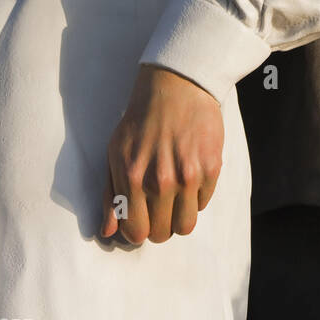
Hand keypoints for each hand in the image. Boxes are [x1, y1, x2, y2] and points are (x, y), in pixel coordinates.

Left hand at [101, 65, 223, 244]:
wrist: (177, 85)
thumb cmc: (141, 119)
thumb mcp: (116, 152)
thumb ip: (111, 195)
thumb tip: (107, 232)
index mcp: (132, 178)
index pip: (136, 232)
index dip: (138, 231)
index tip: (142, 219)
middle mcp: (160, 181)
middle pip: (162, 234)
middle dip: (159, 226)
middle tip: (159, 208)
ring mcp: (188, 175)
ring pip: (186, 225)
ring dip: (179, 217)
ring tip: (176, 199)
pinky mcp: (211, 167)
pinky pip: (203, 203)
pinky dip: (196, 197)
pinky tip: (190, 176)